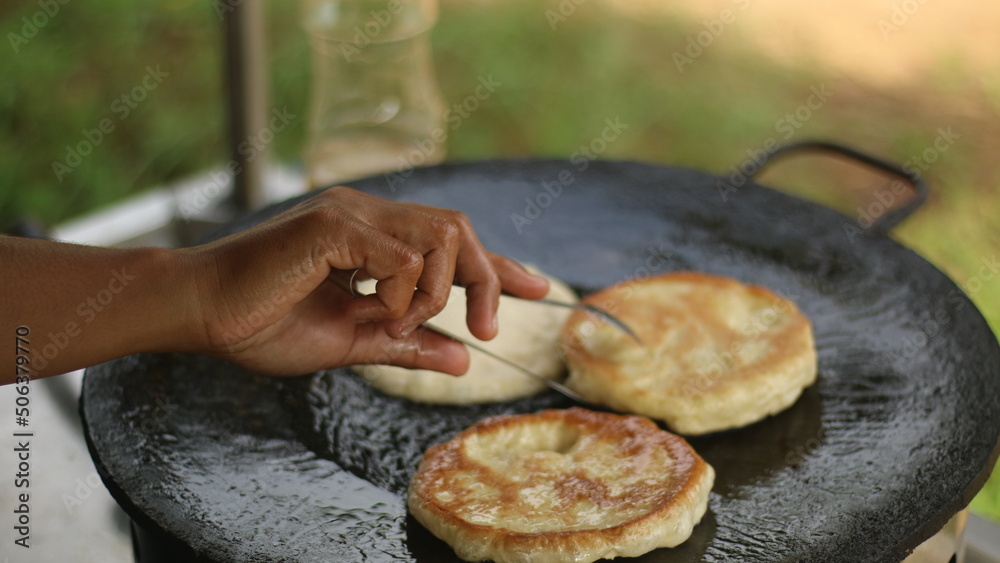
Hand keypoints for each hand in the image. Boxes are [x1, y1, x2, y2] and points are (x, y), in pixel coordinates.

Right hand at [183, 186, 549, 376]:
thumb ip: (406, 344)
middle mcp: (367, 215)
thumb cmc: (263, 324)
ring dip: (438, 290)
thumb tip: (462, 358)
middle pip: (458, 230)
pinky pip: (403, 257)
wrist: (201, 315)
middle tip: (485, 329)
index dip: (497, 264)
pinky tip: (373, 310)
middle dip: (487, 278)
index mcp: (372, 238)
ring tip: (399, 321)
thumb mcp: (351, 342)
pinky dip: (403, 292)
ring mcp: (351, 214)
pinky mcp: (333, 226)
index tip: (535, 287)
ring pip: (441, 236)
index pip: (451, 241)